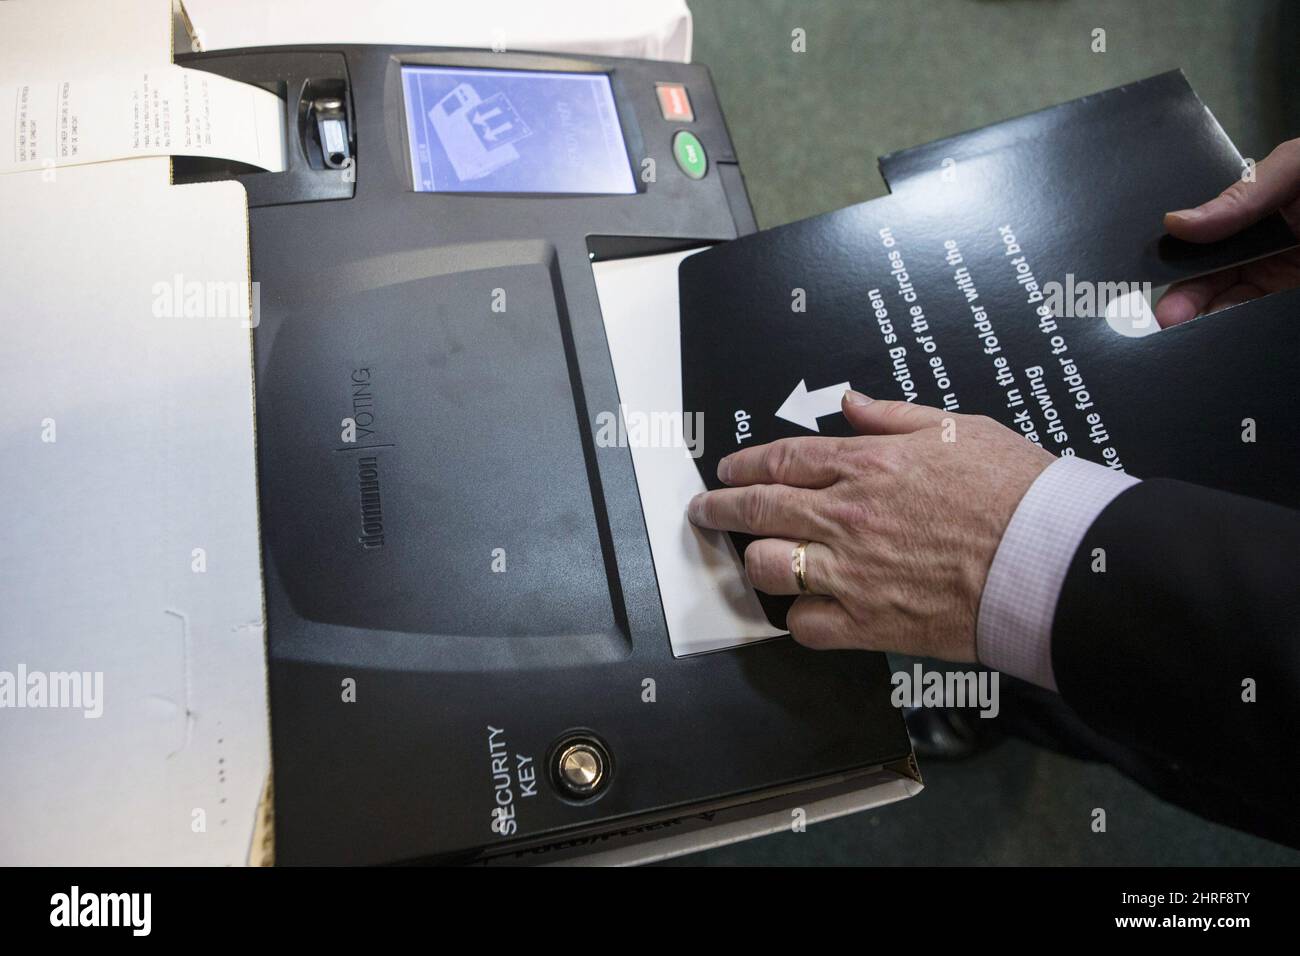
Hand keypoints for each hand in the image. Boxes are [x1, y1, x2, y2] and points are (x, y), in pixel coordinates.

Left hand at [687, 391, 1054, 660]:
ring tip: (755, 560)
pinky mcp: (868, 623)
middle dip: (720, 509)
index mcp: (867, 465)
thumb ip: (894, 417)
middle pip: (757, 510)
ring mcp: (852, 573)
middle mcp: (847, 517)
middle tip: (705, 512)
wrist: (1049, 559)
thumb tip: (852, 403)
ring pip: (768, 568)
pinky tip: (805, 609)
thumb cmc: (1015, 492)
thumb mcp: (957, 428)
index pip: (780, 460)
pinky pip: (805, 627)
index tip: (728, 471)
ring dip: (756, 562)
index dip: (743, 466)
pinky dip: (800, 619)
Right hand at [1156, 138, 1299, 326]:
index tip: (1163, 287)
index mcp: (1264, 217)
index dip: (1183, 269)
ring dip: (1209, 326)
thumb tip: (1176, 222)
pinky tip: (1225, 338)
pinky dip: (1243, 336)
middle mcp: (1273, 256)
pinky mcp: (1296, 311)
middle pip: (1216, 288)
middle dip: (1187, 305)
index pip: (1210, 248)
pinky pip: (1267, 329)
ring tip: (1190, 332)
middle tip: (1169, 321)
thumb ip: (1244, 194)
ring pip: (1236, 314)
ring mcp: (1288, 287)